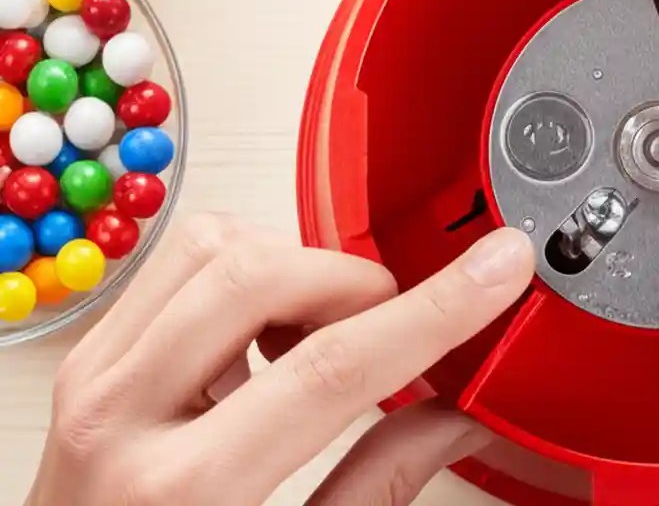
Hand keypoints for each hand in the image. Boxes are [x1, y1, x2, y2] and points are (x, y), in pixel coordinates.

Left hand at [26, 214, 533, 505]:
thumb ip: (380, 484)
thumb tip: (462, 412)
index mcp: (185, 491)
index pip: (333, 367)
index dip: (435, 309)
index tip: (496, 268)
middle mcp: (120, 418)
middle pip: (259, 276)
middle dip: (357, 282)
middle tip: (398, 323)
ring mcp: (97, 377)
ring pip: (211, 246)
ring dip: (295, 268)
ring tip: (327, 330)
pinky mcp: (92, 357)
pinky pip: (178, 261)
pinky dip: (246, 269)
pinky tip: (273, 332)